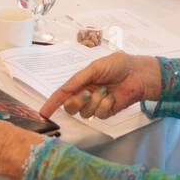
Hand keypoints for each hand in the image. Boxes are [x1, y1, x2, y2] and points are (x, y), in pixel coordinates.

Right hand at [39, 51, 162, 120]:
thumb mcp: (94, 67)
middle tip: (88, 92)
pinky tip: (112, 97)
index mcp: (80, 83)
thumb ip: (78, 79)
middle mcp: (85, 95)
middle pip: (70, 107)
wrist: (137, 73)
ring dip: (95, 101)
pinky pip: (99, 114)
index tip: (43, 113)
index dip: (52, 104)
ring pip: (84, 112)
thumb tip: (63, 90)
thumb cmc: (117, 65)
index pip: (62, 95)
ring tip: (106, 90)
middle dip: (77, 101)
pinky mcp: (106, 112)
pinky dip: (105, 105)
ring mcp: (95, 104)